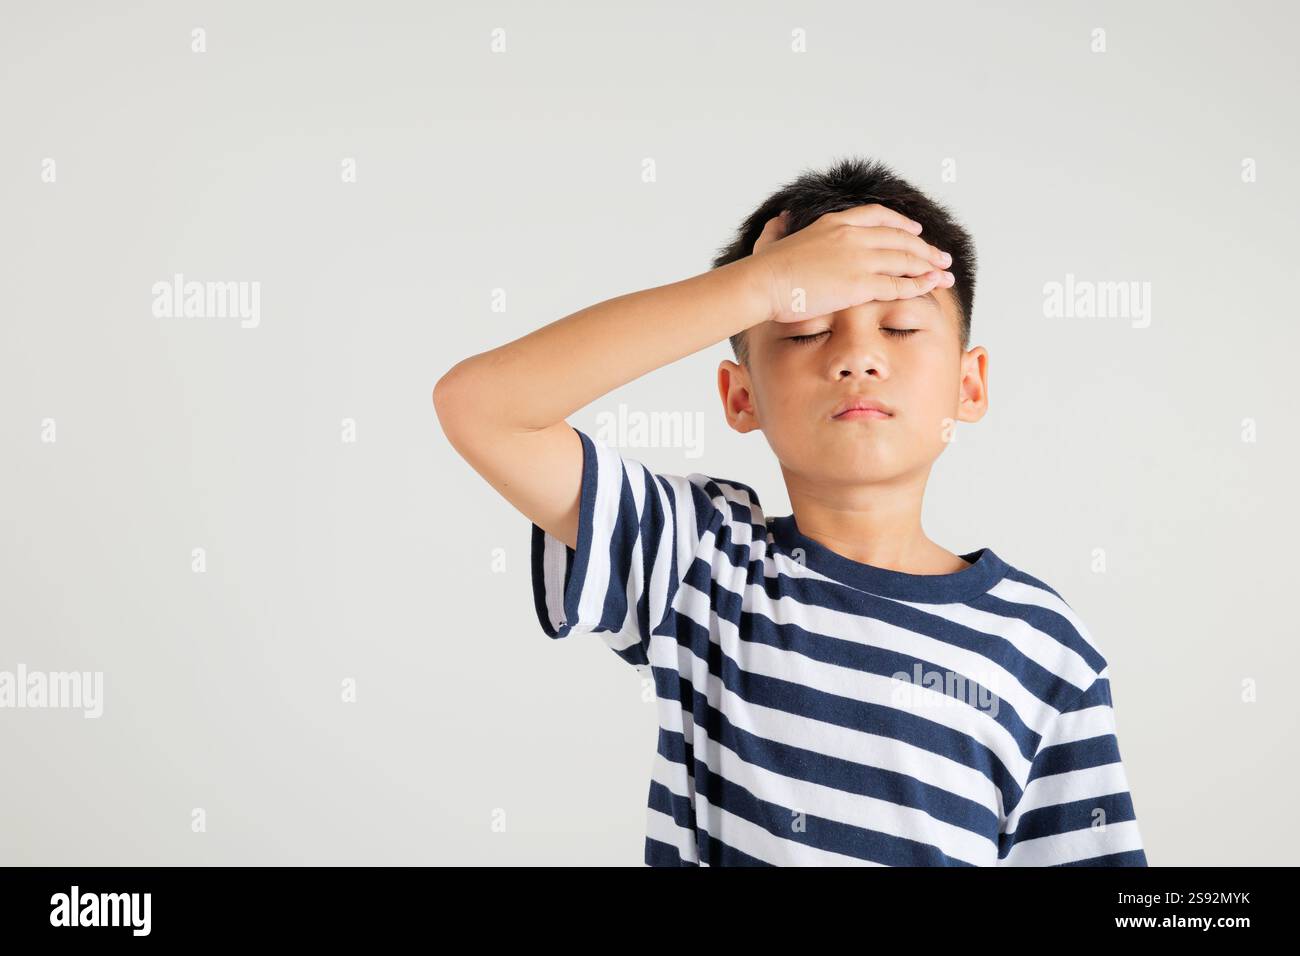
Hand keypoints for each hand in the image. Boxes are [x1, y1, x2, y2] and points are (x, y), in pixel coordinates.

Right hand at [746, 204, 953, 323]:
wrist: (764, 282)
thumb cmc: (765, 267)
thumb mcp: (772, 238)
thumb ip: (778, 228)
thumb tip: (778, 219)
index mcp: (835, 223)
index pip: (879, 216)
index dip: (902, 224)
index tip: (916, 230)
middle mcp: (852, 235)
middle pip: (901, 238)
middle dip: (925, 248)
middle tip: (942, 257)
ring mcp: (859, 258)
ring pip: (906, 259)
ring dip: (930, 266)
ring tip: (946, 273)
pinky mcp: (861, 283)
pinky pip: (899, 283)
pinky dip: (919, 284)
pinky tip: (932, 286)